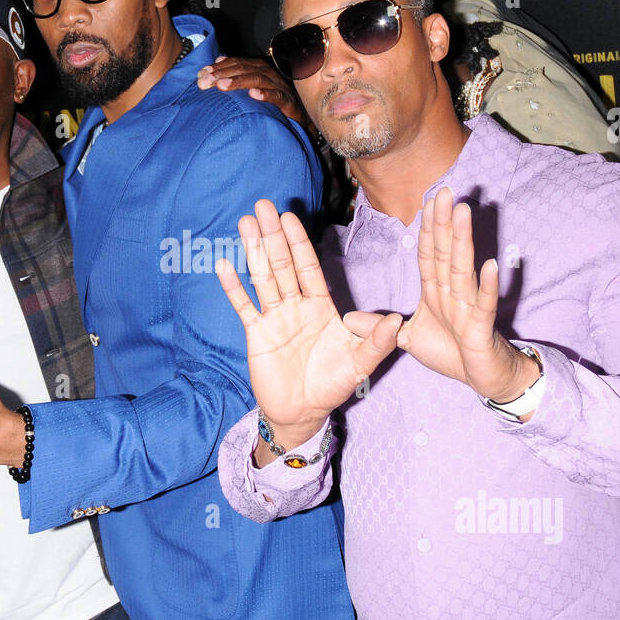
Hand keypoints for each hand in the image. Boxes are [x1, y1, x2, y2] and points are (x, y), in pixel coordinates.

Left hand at [196, 56, 313, 133]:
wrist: (301, 120)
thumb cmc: (274, 104)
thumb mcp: (252, 88)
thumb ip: (236, 75)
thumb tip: (217, 61)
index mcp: (260, 70)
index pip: (237, 63)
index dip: (218, 67)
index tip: (201, 74)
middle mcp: (270, 75)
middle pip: (244, 69)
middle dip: (222, 74)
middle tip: (204, 81)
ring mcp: (280, 87)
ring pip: (258, 79)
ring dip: (239, 82)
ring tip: (221, 86)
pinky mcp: (289, 102)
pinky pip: (277, 97)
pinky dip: (266, 94)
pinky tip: (253, 95)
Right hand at [216, 199, 401, 453]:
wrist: (303, 413)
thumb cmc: (333, 385)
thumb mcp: (361, 364)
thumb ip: (377, 341)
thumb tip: (396, 320)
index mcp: (320, 306)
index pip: (309, 267)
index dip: (300, 242)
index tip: (291, 217)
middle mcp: (295, 306)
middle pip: (282, 264)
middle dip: (273, 235)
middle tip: (262, 206)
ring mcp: (274, 318)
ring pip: (262, 277)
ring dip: (252, 250)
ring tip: (243, 223)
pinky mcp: (256, 334)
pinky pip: (243, 306)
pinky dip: (233, 286)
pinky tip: (223, 264)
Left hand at [400, 188, 537, 403]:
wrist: (482, 379)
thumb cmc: (451, 353)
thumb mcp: (408, 338)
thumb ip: (380, 327)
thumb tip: (347, 319)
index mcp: (435, 292)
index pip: (430, 254)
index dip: (428, 228)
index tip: (426, 200)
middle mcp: (452, 294)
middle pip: (446, 253)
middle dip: (443, 223)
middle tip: (444, 191)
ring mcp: (468, 309)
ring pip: (463, 270)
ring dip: (463, 241)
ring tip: (462, 213)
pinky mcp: (480, 329)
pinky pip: (483, 305)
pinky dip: (486, 287)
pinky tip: (490, 265)